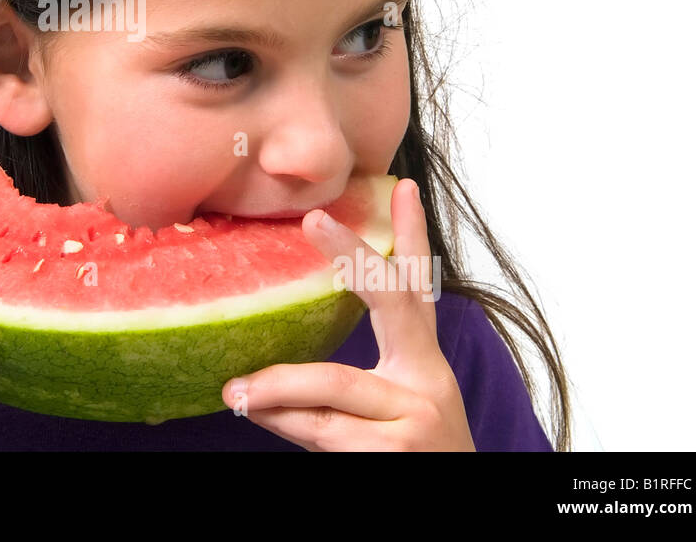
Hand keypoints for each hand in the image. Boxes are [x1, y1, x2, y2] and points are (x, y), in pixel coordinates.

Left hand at [221, 179, 474, 450]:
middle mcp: (428, 379)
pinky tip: (258, 415)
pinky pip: (324, 430)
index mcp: (424, 363)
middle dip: (353, 257)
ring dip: (276, 388)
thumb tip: (263, 368)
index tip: (402, 186)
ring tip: (234, 390)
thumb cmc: (409, 457)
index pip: (418, 288)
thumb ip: (342, 383)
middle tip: (314, 219)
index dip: (411, 236)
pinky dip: (285, 424)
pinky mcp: (397, 451)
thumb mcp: (389, 411)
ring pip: (332, 386)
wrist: (460, 513)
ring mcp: (416, 415)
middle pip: (391, 303)